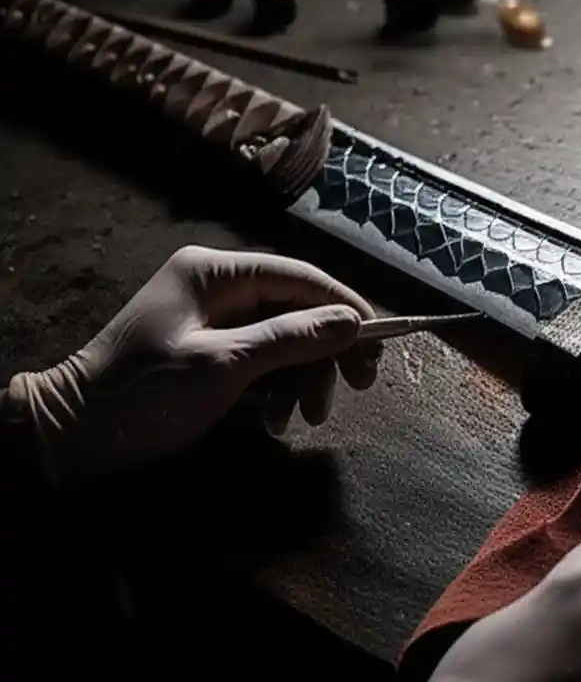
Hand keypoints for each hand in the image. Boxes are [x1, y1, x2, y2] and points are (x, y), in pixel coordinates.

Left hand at [5, 245, 380, 479]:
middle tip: (358, 387)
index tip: (378, 344)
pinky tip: (278, 420)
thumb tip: (353, 322)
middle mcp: (218, 285)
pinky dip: (278, 388)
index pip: (301, 277)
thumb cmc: (144, 394)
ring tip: (307, 419)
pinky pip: (264, 359)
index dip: (346, 307)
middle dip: (327, 351)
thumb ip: (292, 339)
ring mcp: (214, 317)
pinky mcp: (211, 348)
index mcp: (216, 272)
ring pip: (286, 338)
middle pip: (299, 308)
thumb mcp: (224, 366)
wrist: (75, 434)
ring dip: (304, 378)